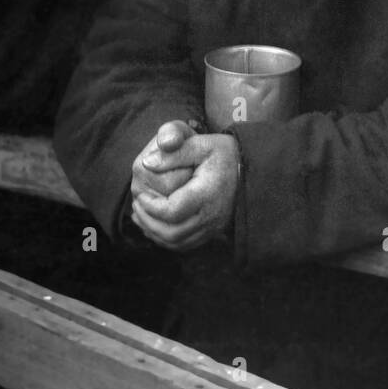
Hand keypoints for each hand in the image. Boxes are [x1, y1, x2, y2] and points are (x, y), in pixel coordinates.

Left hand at [131, 129, 240, 251]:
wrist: (249, 168)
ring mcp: (213, 227)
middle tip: (137, 206)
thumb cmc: (224, 154)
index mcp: (207, 194)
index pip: (171, 211)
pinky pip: (184, 244)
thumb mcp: (202, 143)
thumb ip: (174, 152)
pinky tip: (156, 225)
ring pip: (176, 242)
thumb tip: (147, 163)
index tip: (140, 194)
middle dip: (148, 221)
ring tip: (142, 215)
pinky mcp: (212, 232)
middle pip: (172, 232)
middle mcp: (211, 215)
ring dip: (154, 232)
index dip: (150, 206)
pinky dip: (166, 239)